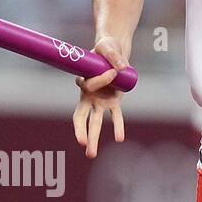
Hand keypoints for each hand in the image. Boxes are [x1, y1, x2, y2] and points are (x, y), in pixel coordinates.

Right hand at [72, 36, 127, 158]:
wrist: (113, 51)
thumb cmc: (106, 48)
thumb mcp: (108, 47)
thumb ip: (113, 56)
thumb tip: (122, 68)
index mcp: (82, 82)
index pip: (88, 86)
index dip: (101, 80)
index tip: (113, 70)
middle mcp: (88, 95)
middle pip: (80, 116)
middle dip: (80, 131)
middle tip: (81, 144)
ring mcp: (99, 101)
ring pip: (94, 122)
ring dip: (93, 137)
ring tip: (90, 154)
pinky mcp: (113, 102)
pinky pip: (115, 116)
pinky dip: (118, 126)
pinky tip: (119, 138)